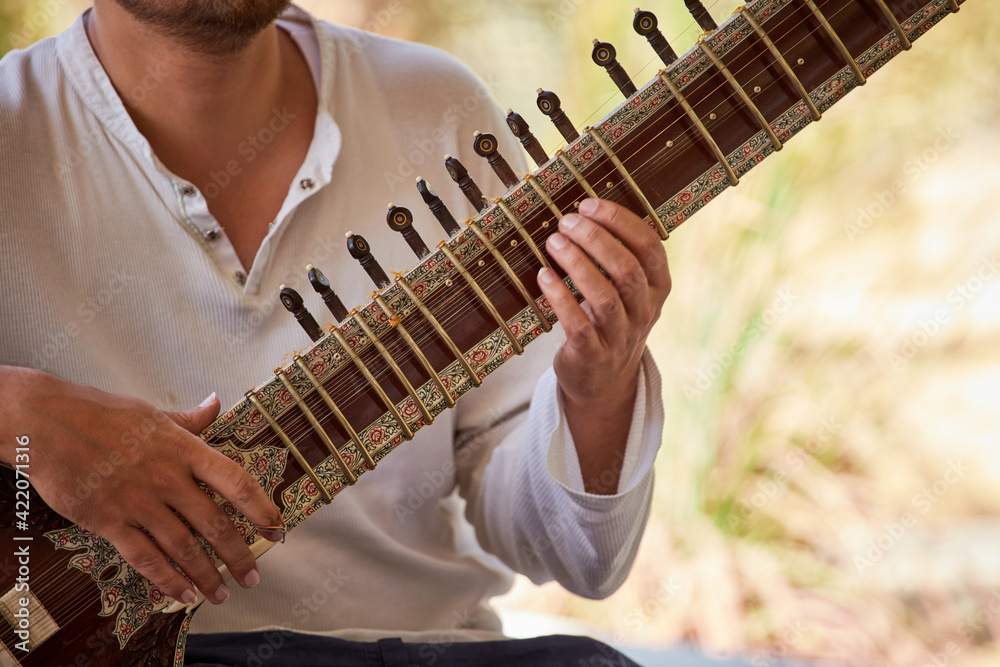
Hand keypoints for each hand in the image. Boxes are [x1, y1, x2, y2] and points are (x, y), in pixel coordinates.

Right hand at [1, 367, 282, 604]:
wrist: (48, 423)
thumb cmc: (103, 415)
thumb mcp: (155, 413)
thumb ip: (191, 419)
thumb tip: (217, 403)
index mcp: (184, 449)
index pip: (235, 481)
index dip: (261, 507)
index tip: (278, 527)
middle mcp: (168, 478)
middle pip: (214, 524)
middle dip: (238, 554)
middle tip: (253, 576)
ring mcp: (139, 501)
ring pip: (183, 547)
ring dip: (206, 575)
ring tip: (221, 594)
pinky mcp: (109, 521)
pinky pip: (144, 557)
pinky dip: (166, 579)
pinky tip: (182, 594)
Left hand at [536, 198, 669, 491]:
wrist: (603, 381)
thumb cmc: (609, 320)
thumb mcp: (627, 291)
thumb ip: (618, 255)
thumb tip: (583, 209)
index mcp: (658, 287)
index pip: (649, 246)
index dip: (619, 221)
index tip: (588, 205)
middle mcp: (645, 312)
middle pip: (627, 269)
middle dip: (594, 239)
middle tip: (565, 222)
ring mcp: (621, 337)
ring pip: (604, 297)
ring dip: (576, 264)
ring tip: (553, 242)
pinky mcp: (593, 357)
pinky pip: (578, 325)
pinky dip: (560, 298)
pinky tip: (543, 276)